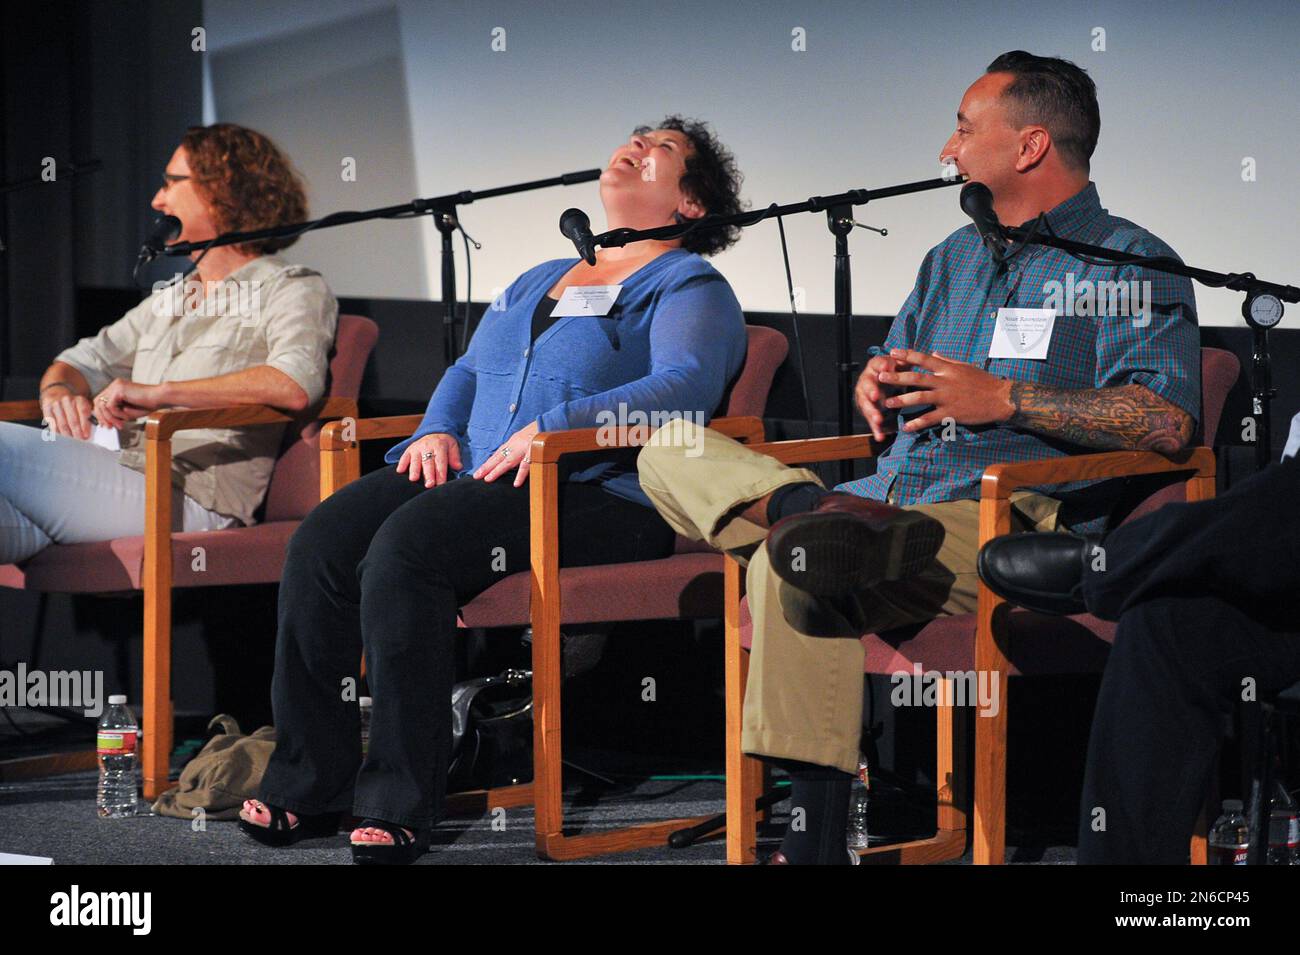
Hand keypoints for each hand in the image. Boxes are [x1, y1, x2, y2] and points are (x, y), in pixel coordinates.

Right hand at [40, 388, 93, 439]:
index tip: (86, 435)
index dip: (85, 426)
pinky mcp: (47, 409)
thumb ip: (88, 416)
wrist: (57, 395)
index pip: (83, 413)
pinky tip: (62, 437)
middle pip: (73, 420)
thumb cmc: (73, 405)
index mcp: (79, 399)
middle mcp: (67, 400)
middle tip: (79, 440)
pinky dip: (57, 432)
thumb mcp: (83, 406)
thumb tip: (92, 431)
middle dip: (77, 433)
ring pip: (62, 424)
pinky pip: (53, 424)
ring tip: (72, 441)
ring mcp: (56, 404)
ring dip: (68, 434)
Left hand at [91, 378, 161, 428]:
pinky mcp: (119, 390)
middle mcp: (114, 385)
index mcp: (116, 388)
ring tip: (121, 424)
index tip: (107, 425)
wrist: (159, 398)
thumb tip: (105, 422)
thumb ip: (115, 414)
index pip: (100, 401)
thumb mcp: (127, 411)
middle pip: (97, 402)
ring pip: (103, 405)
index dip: (101, 415)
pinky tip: (126, 417)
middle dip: (102, 417)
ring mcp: (116, 386)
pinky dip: (117, 414)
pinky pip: (110, 406)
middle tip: (109, 427)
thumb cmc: (147, 405)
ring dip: (111, 418)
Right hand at [396, 432, 462, 487]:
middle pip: (428, 462)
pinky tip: (400, 471)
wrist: (434, 432)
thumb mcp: (453, 446)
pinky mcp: (409, 449)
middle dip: (428, 474)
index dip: (440, 473)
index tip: (441, 484)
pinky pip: (404, 456)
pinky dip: (402, 463)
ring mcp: (417, 448)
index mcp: (440, 446)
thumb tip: (458, 467)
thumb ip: (455, 457)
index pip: (440, 461)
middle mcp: (427, 446)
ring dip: (414, 470)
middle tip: (429, 485)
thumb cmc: (444, 443)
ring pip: (415, 460)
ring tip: (413, 479)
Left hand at [473, 422, 539, 486]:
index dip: (489, 463)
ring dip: (498, 470)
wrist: (550, 423)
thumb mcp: (525, 438)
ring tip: (488, 479)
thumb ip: (518, 447)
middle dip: (487, 467)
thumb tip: (510, 457)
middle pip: (499, 457)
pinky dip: (521, 475)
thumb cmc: (539, 432)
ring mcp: (525, 449)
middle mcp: (516, 445)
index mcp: (514, 442)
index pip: (498, 454)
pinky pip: (527, 465)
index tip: (480, 471)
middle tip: (476, 476)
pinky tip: (516, 483)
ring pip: (508, 461)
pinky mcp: (534, 452)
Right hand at [854, 353, 914, 440]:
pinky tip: (881, 436)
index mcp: (875, 367)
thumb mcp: (900, 362)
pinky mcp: (868, 410)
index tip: (886, 369)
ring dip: (871, 412)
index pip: (876, 363)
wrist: (884, 380)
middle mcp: (867, 380)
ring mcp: (865, 396)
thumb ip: (903, 360)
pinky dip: (876, 429)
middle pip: (866, 385)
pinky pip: (871, 419)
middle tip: (876, 396)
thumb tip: (908, 357)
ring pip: (866, 404)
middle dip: (870, 391)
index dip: (881, 366)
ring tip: (878, 419)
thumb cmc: (894, 370)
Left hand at [877, 348, 1013, 431]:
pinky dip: (917, 423)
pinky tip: (906, 427)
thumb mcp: (965, 367)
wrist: (1001, 398)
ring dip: (901, 400)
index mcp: (948, 369)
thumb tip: (933, 352)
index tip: (892, 352)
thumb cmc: (984, 381)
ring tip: (887, 403)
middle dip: (897, 377)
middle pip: (916, 377)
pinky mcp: (951, 413)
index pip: (924, 359)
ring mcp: (947, 397)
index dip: (907, 355)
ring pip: (920, 397)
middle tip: (880, 376)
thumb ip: (947, 360)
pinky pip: (930, 418)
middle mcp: (945, 381)